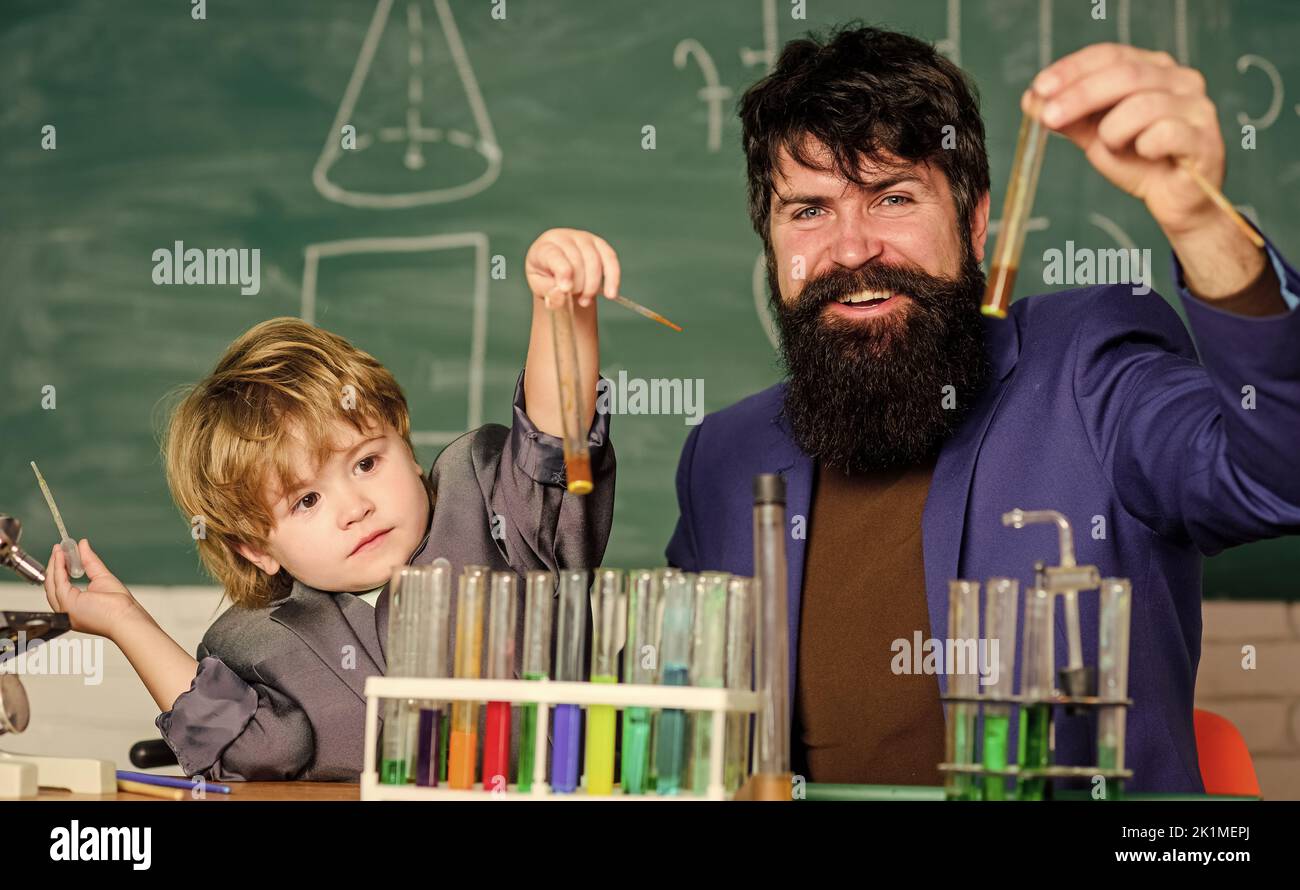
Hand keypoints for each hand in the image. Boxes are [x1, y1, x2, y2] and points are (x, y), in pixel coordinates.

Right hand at [43, 538, 142, 639]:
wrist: (126, 618)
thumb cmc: (120, 607)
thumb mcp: (101, 577)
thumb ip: (90, 561)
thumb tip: (83, 544)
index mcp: (75, 607)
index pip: (62, 585)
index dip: (61, 568)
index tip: (63, 552)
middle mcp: (67, 610)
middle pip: (54, 584)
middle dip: (56, 564)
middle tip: (59, 548)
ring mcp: (65, 609)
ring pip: (52, 582)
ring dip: (55, 563)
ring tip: (59, 549)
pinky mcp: (67, 604)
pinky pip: (58, 582)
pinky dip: (58, 566)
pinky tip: (61, 555)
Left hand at [524, 228, 621, 308]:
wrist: (557, 270)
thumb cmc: (546, 277)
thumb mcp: (539, 287)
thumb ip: (548, 292)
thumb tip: (561, 294)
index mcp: (544, 247)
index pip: (555, 256)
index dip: (562, 272)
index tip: (566, 289)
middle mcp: (564, 237)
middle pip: (577, 261)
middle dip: (578, 286)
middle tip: (575, 300)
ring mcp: (583, 238)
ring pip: (594, 261)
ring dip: (592, 286)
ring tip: (585, 300)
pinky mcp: (599, 243)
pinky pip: (610, 259)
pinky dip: (612, 278)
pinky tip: (611, 294)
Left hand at [1027, 43, 1223, 239]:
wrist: (1173, 202)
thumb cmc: (1139, 163)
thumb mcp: (1095, 137)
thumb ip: (1068, 118)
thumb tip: (1031, 99)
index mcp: (1153, 70)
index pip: (1110, 55)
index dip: (1072, 69)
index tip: (1039, 88)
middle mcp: (1180, 80)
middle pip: (1125, 74)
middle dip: (1079, 95)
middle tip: (1049, 117)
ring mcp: (1197, 107)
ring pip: (1143, 104)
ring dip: (1112, 131)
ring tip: (1111, 147)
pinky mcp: (1204, 139)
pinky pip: (1166, 133)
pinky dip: (1144, 146)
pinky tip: (1143, 154)